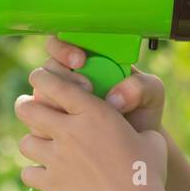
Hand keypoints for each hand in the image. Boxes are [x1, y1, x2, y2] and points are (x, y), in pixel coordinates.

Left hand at [15, 65, 167, 190]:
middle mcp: (69, 130)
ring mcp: (57, 157)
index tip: (40, 78)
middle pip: (28, 109)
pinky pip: (28, 173)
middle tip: (28, 108)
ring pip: (25, 141)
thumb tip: (136, 131)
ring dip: (32, 142)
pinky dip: (35, 174)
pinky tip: (45, 175)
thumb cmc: (148, 172)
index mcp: (93, 112)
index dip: (42, 77)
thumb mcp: (150, 139)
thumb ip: (133, 129)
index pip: (54, 83)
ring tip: (39, 145)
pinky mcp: (51, 183)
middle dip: (25, 106)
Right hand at [40, 37, 166, 134]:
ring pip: (38, 97)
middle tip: (86, 87)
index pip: (62, 43)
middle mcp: (67, 80)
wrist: (138, 148)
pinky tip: (71, 135)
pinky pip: (38, 126)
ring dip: (53, 102)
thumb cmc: (143, 112)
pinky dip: (48, 128)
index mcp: (88, 61)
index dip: (64, 48)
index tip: (80, 60)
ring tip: (80, 114)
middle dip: (60, 76)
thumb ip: (140, 86)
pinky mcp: (51, 130)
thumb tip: (115, 97)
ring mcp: (57, 106)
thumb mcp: (151, 93)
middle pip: (45, 69)